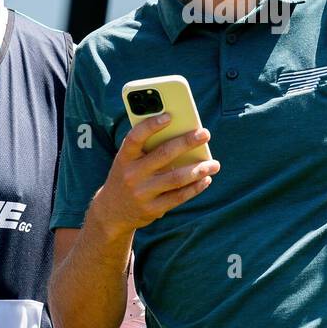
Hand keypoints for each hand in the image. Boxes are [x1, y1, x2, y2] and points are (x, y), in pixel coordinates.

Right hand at [88, 113, 220, 235]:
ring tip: (214, 164)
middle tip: (205, 133)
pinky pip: (178, 197)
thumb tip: (181, 134)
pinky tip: (206, 179)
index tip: (169, 116)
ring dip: (199, 169)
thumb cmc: (127, 176)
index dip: (151, 125)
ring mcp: (142, 193)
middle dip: (187, 142)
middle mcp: (132, 175)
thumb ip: (147, 147)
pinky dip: (195, 188)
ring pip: (176, 178)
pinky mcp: (152, 209)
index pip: (135, 137)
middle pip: (164, 155)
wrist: (112, 212)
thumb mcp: (127, 161)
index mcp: (124, 158)